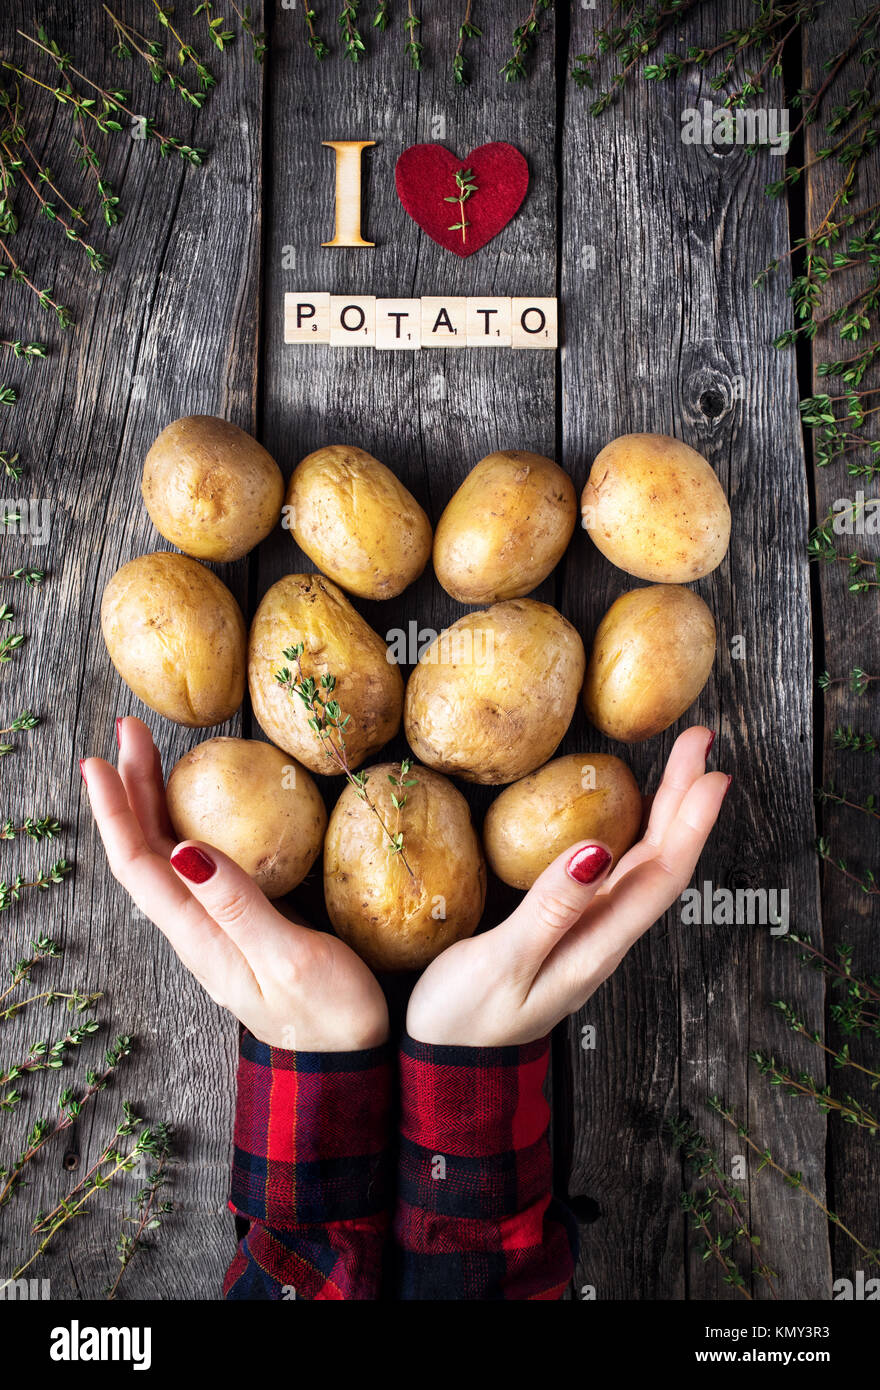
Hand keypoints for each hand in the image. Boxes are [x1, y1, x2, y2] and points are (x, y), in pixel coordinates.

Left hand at [80, 717, 388, 1051]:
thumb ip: (239, 906)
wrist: (347, 1066)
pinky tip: (204, 806)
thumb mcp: (289, 959)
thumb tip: (185, 848)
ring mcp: (216, 928)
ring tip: (153, 753)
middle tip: (131, 730)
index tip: (101, 759)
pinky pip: (199, 863)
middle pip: (146, 850)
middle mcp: (196, 929)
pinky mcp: (241, 925)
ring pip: (169, 853)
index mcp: (199, 935)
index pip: (139, 864)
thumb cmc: (328, 1017)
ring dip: (153, 801)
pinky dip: (189, 821)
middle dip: (131, 788)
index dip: (115, 810)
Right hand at [406, 726, 728, 1046]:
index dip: (690, 822)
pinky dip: (630, 834)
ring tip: (681, 767)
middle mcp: (604, 938)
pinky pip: (614, 875)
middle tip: (701, 741)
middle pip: (661, 862)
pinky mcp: (565, 932)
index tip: (712, 771)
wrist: (449, 1071)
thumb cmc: (465, 1021)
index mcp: (598, 945)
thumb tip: (597, 850)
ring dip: (665, 813)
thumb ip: (550, 909)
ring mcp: (587, 935)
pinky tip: (626, 818)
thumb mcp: (504, 963)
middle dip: (684, 800)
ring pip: (641, 866)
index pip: (661, 875)